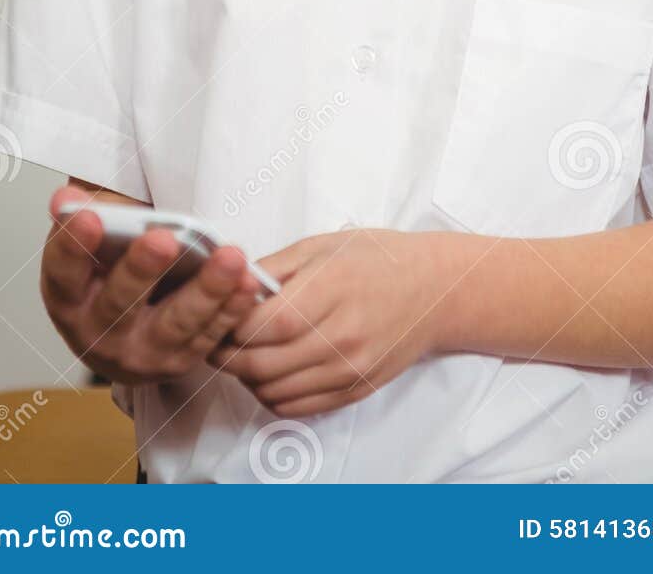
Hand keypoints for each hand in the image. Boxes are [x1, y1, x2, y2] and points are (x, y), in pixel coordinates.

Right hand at [41, 185, 264, 385]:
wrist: (122, 333)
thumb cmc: (107, 272)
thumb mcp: (89, 243)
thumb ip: (88, 214)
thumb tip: (69, 197)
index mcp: (68, 296)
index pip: (64, 270)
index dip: (73, 244)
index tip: (87, 216)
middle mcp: (97, 332)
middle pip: (119, 303)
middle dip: (142, 270)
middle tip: (163, 239)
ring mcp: (139, 353)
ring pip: (174, 325)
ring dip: (206, 291)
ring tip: (231, 258)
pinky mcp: (178, 362)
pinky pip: (209, 337)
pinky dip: (231, 309)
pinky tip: (248, 283)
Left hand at [207, 228, 449, 416]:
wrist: (434, 289)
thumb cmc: (378, 258)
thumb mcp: (323, 245)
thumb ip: (274, 268)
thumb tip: (231, 287)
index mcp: (331, 290)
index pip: (262, 324)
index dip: (229, 325)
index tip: (218, 315)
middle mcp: (341, 336)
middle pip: (261, 364)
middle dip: (227, 355)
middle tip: (218, 338)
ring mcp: (349, 370)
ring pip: (273, 391)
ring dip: (246, 377)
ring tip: (244, 352)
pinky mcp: (354, 391)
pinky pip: (296, 407)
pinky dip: (271, 395)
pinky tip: (271, 371)